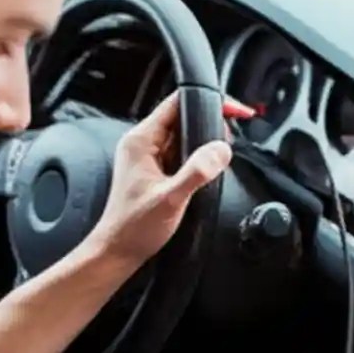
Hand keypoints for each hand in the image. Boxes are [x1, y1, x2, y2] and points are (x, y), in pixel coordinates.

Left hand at [82, 91, 233, 267]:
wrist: (119, 251)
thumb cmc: (134, 227)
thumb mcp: (170, 199)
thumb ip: (197, 172)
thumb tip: (220, 149)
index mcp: (141, 140)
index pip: (177, 103)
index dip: (208, 102)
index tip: (234, 112)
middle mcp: (144, 144)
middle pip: (184, 117)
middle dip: (210, 126)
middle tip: (227, 145)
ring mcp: (150, 157)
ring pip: (185, 137)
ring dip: (205, 144)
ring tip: (218, 161)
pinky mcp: (157, 171)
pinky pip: (183, 155)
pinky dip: (199, 160)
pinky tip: (206, 174)